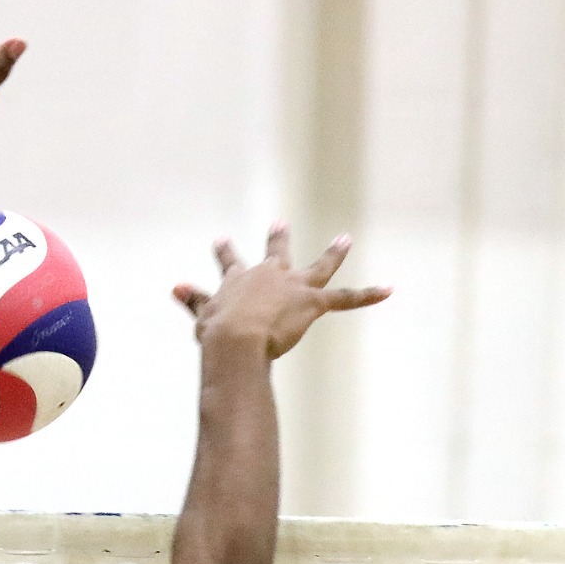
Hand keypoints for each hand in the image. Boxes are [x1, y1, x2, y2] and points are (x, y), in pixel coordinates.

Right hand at [173, 223, 389, 358]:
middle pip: (276, 252)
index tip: (222, 239)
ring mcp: (292, 286)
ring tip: (345, 239)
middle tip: (280, 223)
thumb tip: (175, 287)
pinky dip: (368, 295)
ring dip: (334, 253)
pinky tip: (389, 290)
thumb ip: (193, 301)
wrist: (237, 339)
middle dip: (278, 238)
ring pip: (318, 267)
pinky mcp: (312, 301)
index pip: (230, 262)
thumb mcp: (203, 316)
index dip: (226, 252)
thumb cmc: (218, 333)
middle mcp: (268, 275)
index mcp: (238, 280)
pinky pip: (345, 298)